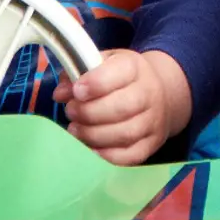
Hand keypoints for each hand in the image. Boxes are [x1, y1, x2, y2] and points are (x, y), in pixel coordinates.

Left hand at [55, 49, 187, 164]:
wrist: (158, 94)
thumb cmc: (121, 78)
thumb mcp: (102, 64)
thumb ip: (79, 73)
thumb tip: (60, 94)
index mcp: (135, 67)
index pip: (122, 72)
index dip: (96, 83)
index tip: (76, 91)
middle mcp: (149, 93)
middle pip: (123, 107)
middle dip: (89, 113)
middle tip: (71, 112)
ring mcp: (153, 120)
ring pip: (125, 134)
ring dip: (94, 135)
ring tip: (76, 130)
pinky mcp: (152, 143)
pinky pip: (131, 156)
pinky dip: (108, 155)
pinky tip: (91, 148)